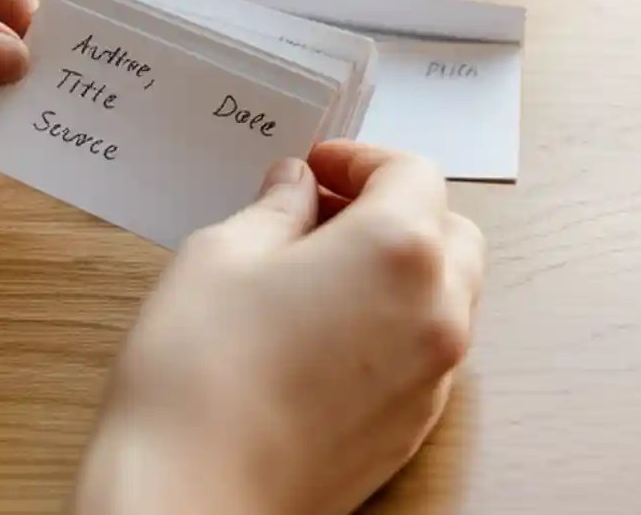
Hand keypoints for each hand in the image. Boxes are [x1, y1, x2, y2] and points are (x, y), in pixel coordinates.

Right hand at [75, 141, 484, 514]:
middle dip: (394, 209)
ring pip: (446, 295)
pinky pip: (426, 353)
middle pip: (448, 231)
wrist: (192, 498)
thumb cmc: (198, 373)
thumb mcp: (221, 255)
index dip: (360, 159)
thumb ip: (275, 208)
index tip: (316, 168)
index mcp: (399, 251)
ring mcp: (432, 378)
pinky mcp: (413, 428)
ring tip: (321, 273)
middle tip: (322, 212)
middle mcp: (437, 312)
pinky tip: (325, 334)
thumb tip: (295, 188)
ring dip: (401, 268)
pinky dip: (396, 325)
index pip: (412, 173)